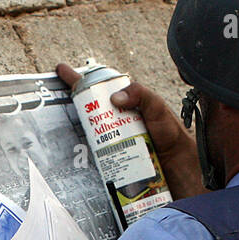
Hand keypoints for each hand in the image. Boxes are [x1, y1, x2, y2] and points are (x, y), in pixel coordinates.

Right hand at [57, 62, 206, 199]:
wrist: (182, 169)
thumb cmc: (172, 135)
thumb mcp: (158, 109)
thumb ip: (142, 95)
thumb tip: (114, 98)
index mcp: (123, 107)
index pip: (98, 90)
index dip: (78, 80)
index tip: (60, 70)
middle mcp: (115, 125)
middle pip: (87, 115)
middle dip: (71, 110)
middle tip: (56, 108)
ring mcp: (113, 145)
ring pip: (86, 140)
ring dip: (74, 139)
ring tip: (61, 137)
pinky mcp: (113, 165)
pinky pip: (93, 162)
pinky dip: (83, 163)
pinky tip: (75, 165)